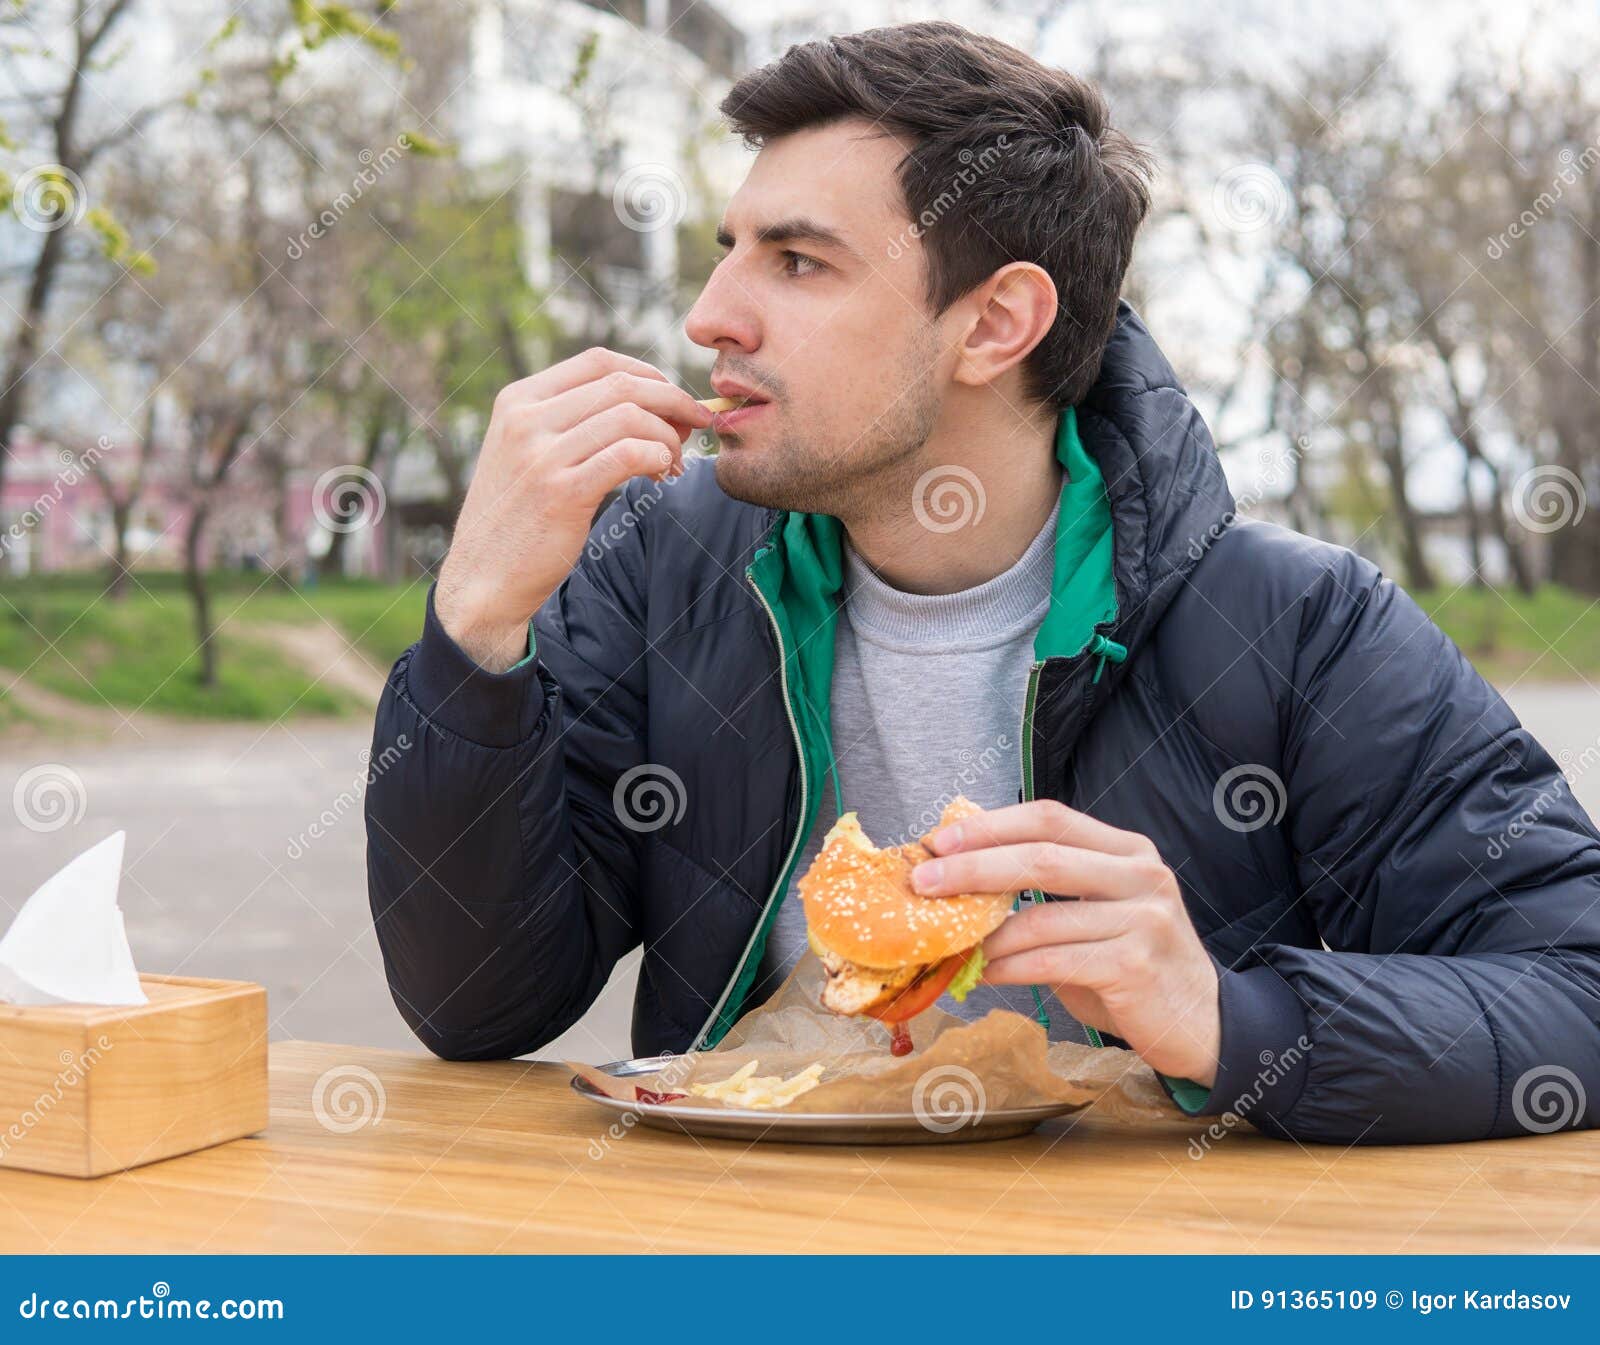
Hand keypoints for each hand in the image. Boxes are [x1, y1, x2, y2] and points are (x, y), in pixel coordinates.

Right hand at [435, 347, 713, 670]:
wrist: (482, 579)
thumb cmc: (518, 518)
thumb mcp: (526, 453)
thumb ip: (569, 423)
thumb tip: (645, 403)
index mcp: (518, 400)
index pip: (598, 362)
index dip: (648, 374)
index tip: (673, 397)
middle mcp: (526, 420)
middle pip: (621, 385)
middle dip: (672, 400)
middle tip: (695, 424)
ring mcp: (542, 455)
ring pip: (630, 418)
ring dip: (668, 437)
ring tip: (675, 462)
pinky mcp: (563, 492)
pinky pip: (629, 455)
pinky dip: (658, 458)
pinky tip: (662, 475)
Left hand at [911, 800, 1220, 1085]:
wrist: (1204, 1023)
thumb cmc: (1133, 965)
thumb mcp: (1097, 914)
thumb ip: (1048, 893)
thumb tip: (960, 879)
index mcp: (1127, 851)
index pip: (1050, 817)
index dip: (990, 825)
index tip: (937, 841)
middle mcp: (1140, 875)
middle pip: (1042, 856)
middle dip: (972, 867)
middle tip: (922, 881)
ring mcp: (1142, 918)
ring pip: (1042, 916)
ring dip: (984, 932)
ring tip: (947, 942)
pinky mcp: (1134, 964)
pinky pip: (1052, 961)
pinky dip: (1008, 968)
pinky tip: (982, 974)